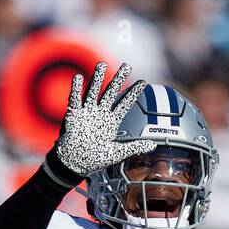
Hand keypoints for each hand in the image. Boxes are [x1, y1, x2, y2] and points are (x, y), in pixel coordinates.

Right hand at [45, 61, 156, 184]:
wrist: (76, 163)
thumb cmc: (96, 159)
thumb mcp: (118, 153)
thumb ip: (135, 147)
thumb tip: (154, 145)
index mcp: (111, 122)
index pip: (125, 104)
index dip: (133, 93)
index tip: (142, 83)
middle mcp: (100, 114)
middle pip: (110, 92)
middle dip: (118, 79)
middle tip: (127, 66)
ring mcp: (87, 113)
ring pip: (93, 91)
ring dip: (97, 78)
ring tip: (101, 64)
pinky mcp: (74, 115)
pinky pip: (75, 99)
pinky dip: (76, 89)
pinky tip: (79, 78)